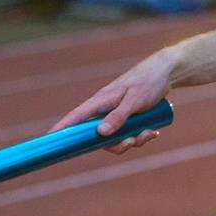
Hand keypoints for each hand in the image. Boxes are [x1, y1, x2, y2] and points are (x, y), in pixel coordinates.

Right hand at [48, 52, 171, 154]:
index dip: (62, 128)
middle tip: (134, 140)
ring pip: (117, 139)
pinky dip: (140, 136)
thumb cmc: (148, 82)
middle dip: (117, 144)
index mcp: (101, 101)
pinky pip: (129, 135)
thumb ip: (118, 116)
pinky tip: (153, 131)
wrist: (167, 72)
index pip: (76, 117)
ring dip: (133, 140)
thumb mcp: (135, 101)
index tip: (49, 139)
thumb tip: (100, 133)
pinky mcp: (128, 117)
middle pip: (99, 138)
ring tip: (149, 132)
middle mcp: (105, 110)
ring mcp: (117, 114)